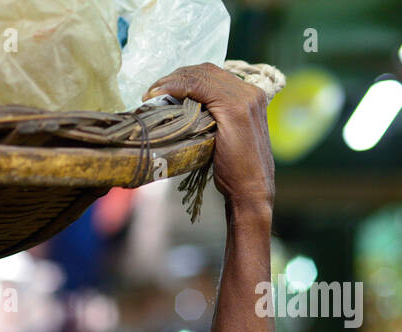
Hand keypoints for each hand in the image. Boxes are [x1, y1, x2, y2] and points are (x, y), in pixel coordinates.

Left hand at [145, 63, 273, 212]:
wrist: (250, 190)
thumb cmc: (233, 171)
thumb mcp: (221, 136)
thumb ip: (210, 118)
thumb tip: (181, 110)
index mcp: (250, 96)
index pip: (212, 74)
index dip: (183, 77)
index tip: (160, 90)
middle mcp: (250, 91)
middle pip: (206, 70)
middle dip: (176, 76)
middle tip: (152, 91)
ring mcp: (245, 98)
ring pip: (201, 75)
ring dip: (172, 80)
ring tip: (152, 93)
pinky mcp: (235, 108)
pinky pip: (200, 86)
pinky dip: (177, 87)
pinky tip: (160, 94)